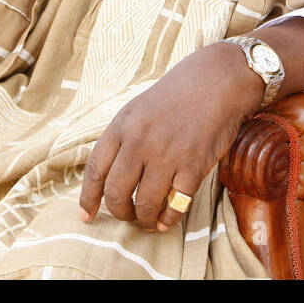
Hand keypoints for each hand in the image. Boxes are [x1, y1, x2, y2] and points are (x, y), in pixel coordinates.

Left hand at [78, 42, 263, 232]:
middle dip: (119, 212)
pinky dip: (169, 218)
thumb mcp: (139, 109)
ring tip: (148, 221)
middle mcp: (139, 142)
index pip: (96, 170)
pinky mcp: (193, 166)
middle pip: (116, 192)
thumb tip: (110, 176)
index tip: (86, 215)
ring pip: (144, 203)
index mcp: (122, 126)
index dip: (88, 197)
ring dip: (144, 219)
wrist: (217, 81)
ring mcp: (166, 155)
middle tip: (127, 216)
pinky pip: (175, 204)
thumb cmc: (177, 95)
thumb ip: (123, 139)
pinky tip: (167, 219)